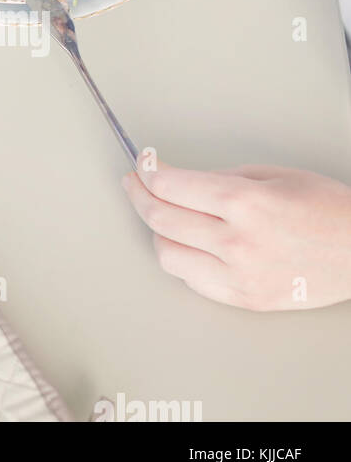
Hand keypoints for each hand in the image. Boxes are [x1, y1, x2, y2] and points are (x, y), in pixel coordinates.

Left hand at [123, 160, 350, 310]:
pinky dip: (182, 258)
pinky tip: (186, 243)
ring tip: (161, 214)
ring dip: (157, 230)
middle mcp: (236, 241)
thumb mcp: (270, 175)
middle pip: (160, 217)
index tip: (142, 162)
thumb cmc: (326, 209)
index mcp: (243, 203)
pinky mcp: (245, 299)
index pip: (169, 186)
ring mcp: (240, 275)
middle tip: (135, 182)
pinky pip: (193, 279)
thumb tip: (179, 181)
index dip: (146, 170)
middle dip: (138, 193)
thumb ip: (220, 179)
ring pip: (167, 253)